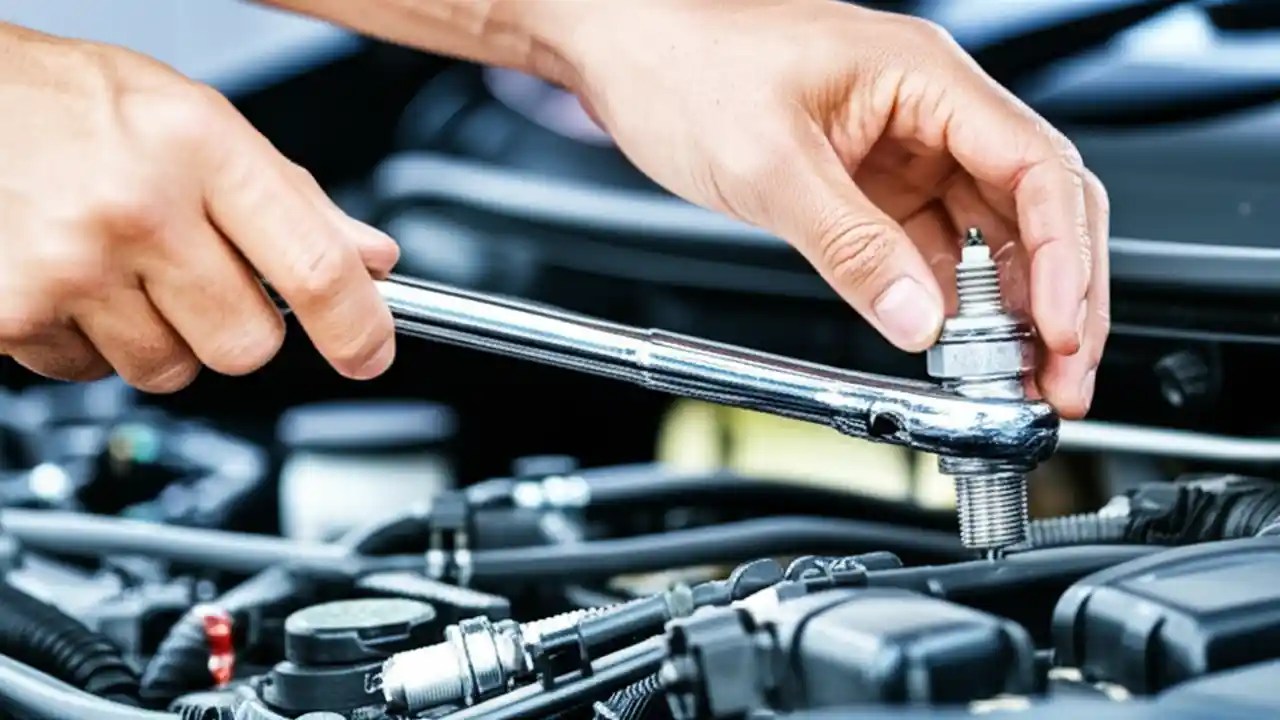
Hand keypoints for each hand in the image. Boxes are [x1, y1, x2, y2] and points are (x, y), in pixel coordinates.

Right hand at [0, 24, 398, 391]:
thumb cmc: (70, 105)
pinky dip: (88, 341)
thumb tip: (370, 257)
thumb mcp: (193, 119)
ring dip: (159, 334)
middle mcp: (135, 207)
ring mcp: (69, 266)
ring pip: (171, 369)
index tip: (370, 352)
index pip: (311, 266)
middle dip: (237, 325)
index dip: (357, 326)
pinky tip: (69, 279)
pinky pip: (91, 374)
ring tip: (118, 264)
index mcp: (196, 147)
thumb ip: (289, 195)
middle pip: (248, 343)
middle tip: (195, 272)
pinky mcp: (11, 315)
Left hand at [526, 0, 1108, 417]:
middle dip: (1060, 295)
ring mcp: (902, 148)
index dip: (1065, 256)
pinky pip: (932, 245)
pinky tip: (958, 342)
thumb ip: (850, 247)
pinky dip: (952, 297)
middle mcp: (927, 110)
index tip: (1066, 328)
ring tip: (1021, 376)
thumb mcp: (770, 165)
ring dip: (1011, 306)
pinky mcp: (869, 184)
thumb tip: (921, 320)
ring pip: (989, 233)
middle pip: (1032, 205)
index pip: (1034, 166)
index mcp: (923, 78)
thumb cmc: (684, 65)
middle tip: (1062, 375)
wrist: (624, 52)